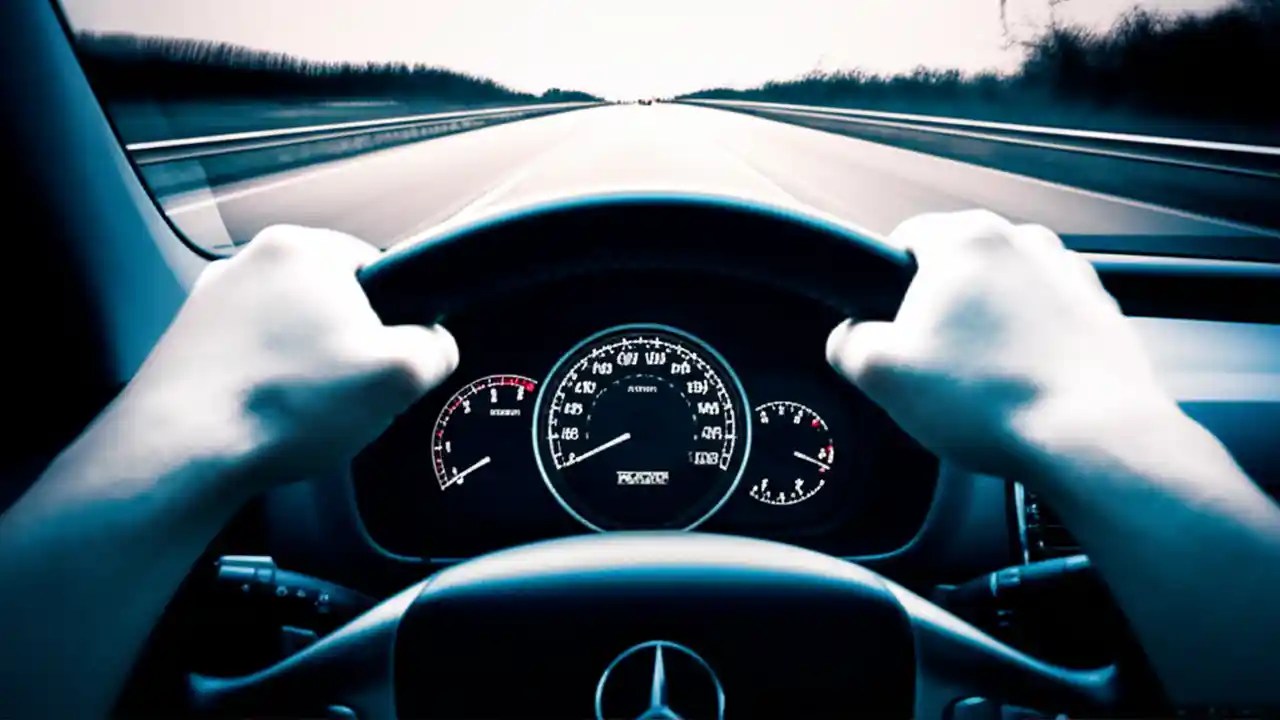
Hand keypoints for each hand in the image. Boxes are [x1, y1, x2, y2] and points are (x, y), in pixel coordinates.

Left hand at [116, 225, 456, 488]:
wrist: (183, 455)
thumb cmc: (283, 407)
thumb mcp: (400, 375)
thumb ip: (436, 347)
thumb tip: (434, 344)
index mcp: (302, 248)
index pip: (379, 269)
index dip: (395, 322)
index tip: (385, 361)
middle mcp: (248, 261)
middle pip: (332, 303)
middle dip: (346, 348)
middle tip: (346, 394)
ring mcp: (211, 301)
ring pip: (290, 333)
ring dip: (305, 369)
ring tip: (302, 412)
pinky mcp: (188, 342)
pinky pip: (252, 359)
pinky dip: (267, 385)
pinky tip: (269, 419)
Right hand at [826, 210, 1178, 474]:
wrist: (1091, 439)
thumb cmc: (992, 400)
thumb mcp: (881, 374)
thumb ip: (847, 343)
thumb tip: (849, 338)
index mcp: (966, 238)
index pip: (901, 239)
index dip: (883, 290)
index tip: (887, 331)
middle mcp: (1023, 242)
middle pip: (954, 270)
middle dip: (937, 315)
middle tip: (930, 369)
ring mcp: (1069, 275)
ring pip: (1000, 298)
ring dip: (983, 332)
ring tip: (978, 386)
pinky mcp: (1098, 314)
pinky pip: (1042, 325)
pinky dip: (1025, 350)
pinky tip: (1017, 391)